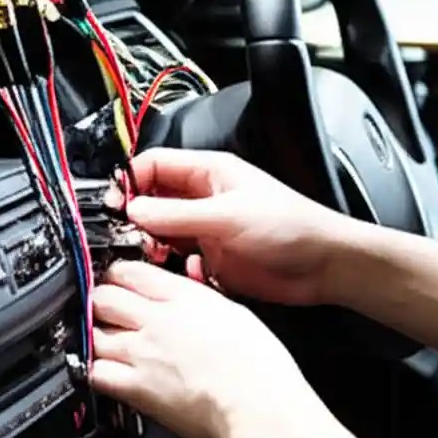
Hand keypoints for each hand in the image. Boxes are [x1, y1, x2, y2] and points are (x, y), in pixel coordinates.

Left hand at [90, 262, 354, 437]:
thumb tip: (184, 297)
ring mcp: (142, 353)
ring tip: (107, 338)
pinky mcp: (136, 387)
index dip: (118, 273)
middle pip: (104, 297)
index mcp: (183, 296)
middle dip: (102, 300)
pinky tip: (106, 369)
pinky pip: (96, 371)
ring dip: (97, 334)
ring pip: (94, 331)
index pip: (130, 271)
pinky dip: (95, 368)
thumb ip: (198, 300)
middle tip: (107, 307)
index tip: (118, 279)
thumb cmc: (257, 364)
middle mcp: (156, 320)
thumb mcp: (231, 310)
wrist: (257, 402)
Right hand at [109, 149, 352, 306]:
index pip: (153, 165)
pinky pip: (180, 260)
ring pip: (163, 232)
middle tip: (135, 237)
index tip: (115, 205)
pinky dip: (177, 267)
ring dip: (155, 245)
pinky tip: (191, 273)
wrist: (322, 265)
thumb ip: (177, 214)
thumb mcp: (226, 216)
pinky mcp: (214, 257)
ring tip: (160, 255)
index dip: (130, 182)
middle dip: (138, 218)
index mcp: (209, 172)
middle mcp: (204, 198)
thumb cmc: (289, 227)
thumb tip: (134, 209)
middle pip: (152, 200)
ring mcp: (208, 228)